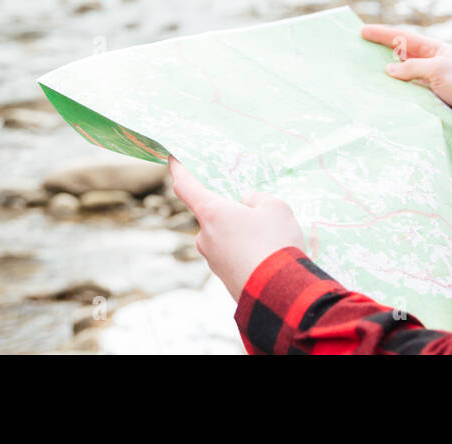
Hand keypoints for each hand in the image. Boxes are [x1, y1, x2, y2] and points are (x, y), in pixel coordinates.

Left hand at [167, 155, 306, 300]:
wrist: (278, 294)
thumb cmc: (275, 244)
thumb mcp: (275, 208)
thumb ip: (258, 199)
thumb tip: (247, 203)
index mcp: (212, 213)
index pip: (186, 186)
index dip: (178, 170)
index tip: (172, 158)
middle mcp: (204, 236)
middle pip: (213, 215)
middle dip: (231, 212)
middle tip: (258, 214)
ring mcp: (212, 260)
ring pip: (225, 237)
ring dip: (242, 235)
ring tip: (271, 240)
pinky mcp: (224, 279)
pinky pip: (233, 256)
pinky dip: (247, 253)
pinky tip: (268, 257)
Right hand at [361, 23, 451, 124]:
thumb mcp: (439, 68)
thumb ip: (412, 67)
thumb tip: (389, 70)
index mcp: (435, 50)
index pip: (404, 38)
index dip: (383, 34)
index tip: (362, 31)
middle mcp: (430, 64)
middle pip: (400, 56)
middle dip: (380, 53)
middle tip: (358, 51)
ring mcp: (428, 83)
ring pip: (401, 77)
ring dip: (385, 76)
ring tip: (363, 76)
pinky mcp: (428, 101)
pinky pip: (406, 94)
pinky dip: (393, 94)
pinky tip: (380, 96)